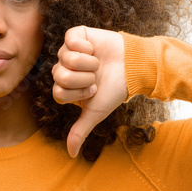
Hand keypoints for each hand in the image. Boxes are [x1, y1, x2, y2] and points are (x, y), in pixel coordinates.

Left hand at [51, 25, 128, 157]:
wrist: (134, 67)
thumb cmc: (114, 91)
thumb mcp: (95, 113)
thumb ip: (80, 131)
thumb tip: (71, 154)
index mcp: (65, 88)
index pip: (57, 92)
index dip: (77, 92)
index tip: (93, 90)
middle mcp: (64, 69)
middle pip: (59, 76)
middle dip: (82, 78)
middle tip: (96, 77)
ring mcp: (68, 52)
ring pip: (64, 57)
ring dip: (86, 63)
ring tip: (97, 64)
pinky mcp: (76, 35)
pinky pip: (69, 39)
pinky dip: (85, 46)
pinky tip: (94, 50)